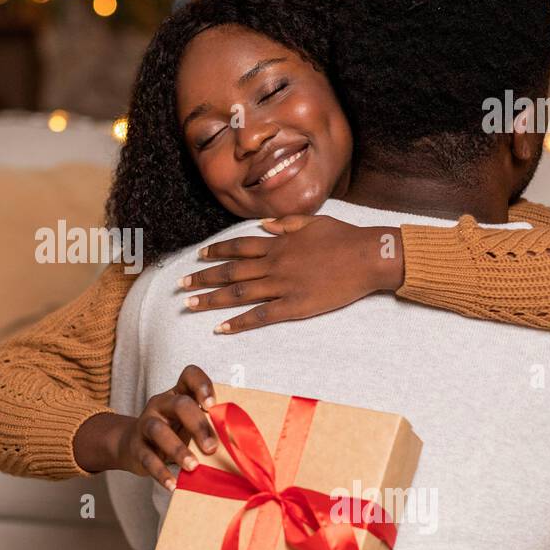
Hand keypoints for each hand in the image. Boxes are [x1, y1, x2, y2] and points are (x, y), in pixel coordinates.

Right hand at [73, 366, 219, 488]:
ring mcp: (146, 424)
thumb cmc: (172, 432)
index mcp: (178, 394)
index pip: (190, 375)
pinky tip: (173, 484)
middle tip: (212, 448)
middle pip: (180, 404)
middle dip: (199, 425)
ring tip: (193, 467)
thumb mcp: (188, 422)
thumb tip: (239, 445)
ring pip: (159, 431)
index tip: (212, 405)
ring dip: (178, 450)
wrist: (132, 445)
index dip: (202, 386)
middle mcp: (161, 404)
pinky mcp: (136, 447)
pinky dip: (161, 472)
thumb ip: (208, 426)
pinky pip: (148, 458)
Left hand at [177, 215, 405, 333]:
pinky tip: (220, 328)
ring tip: (190, 305)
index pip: (238, 247)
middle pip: (230, 271)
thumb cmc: (344, 237)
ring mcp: (283, 285)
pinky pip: (261, 316)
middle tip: (181, 286)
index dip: (216, 251)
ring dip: (212, 299)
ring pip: (239, 293)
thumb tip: (264, 224)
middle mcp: (274, 263)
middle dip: (203, 278)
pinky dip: (239, 322)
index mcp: (278, 243)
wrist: (368, 256)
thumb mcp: (312, 221)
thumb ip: (285, 223)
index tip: (198, 256)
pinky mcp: (295, 306)